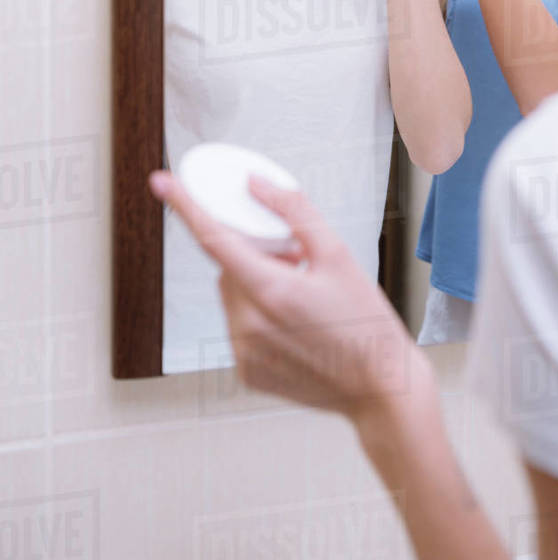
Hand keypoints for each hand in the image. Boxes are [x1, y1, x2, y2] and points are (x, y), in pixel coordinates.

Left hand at [148, 171, 417, 420]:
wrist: (380, 389)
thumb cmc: (366, 322)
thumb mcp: (338, 254)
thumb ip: (293, 211)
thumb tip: (255, 185)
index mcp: (271, 291)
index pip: (213, 238)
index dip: (185, 206)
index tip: (161, 182)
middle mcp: (248, 325)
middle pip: (227, 268)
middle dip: (252, 254)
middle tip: (295, 259)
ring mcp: (244, 353)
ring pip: (231, 296)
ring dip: (254, 283)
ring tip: (301, 294)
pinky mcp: (247, 372)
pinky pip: (239, 326)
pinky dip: (257, 314)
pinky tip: (295, 323)